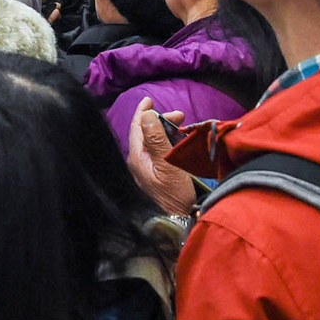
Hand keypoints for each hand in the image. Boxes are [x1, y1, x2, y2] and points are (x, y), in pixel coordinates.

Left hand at [126, 99, 197, 216]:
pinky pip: (159, 151)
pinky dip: (169, 142)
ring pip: (153, 141)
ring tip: (182, 127)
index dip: (143, 111)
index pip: (136, 127)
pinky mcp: (156, 175)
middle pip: (146, 133)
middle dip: (161, 120)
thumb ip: (157, 139)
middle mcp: (138, 161)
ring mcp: (146, 168)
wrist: (179, 219)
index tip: (150, 99)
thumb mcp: (168, 163)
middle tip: (180, 116)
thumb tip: (147, 115)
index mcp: (137, 157)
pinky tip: (180, 142)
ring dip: (166, 131)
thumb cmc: (174, 194)